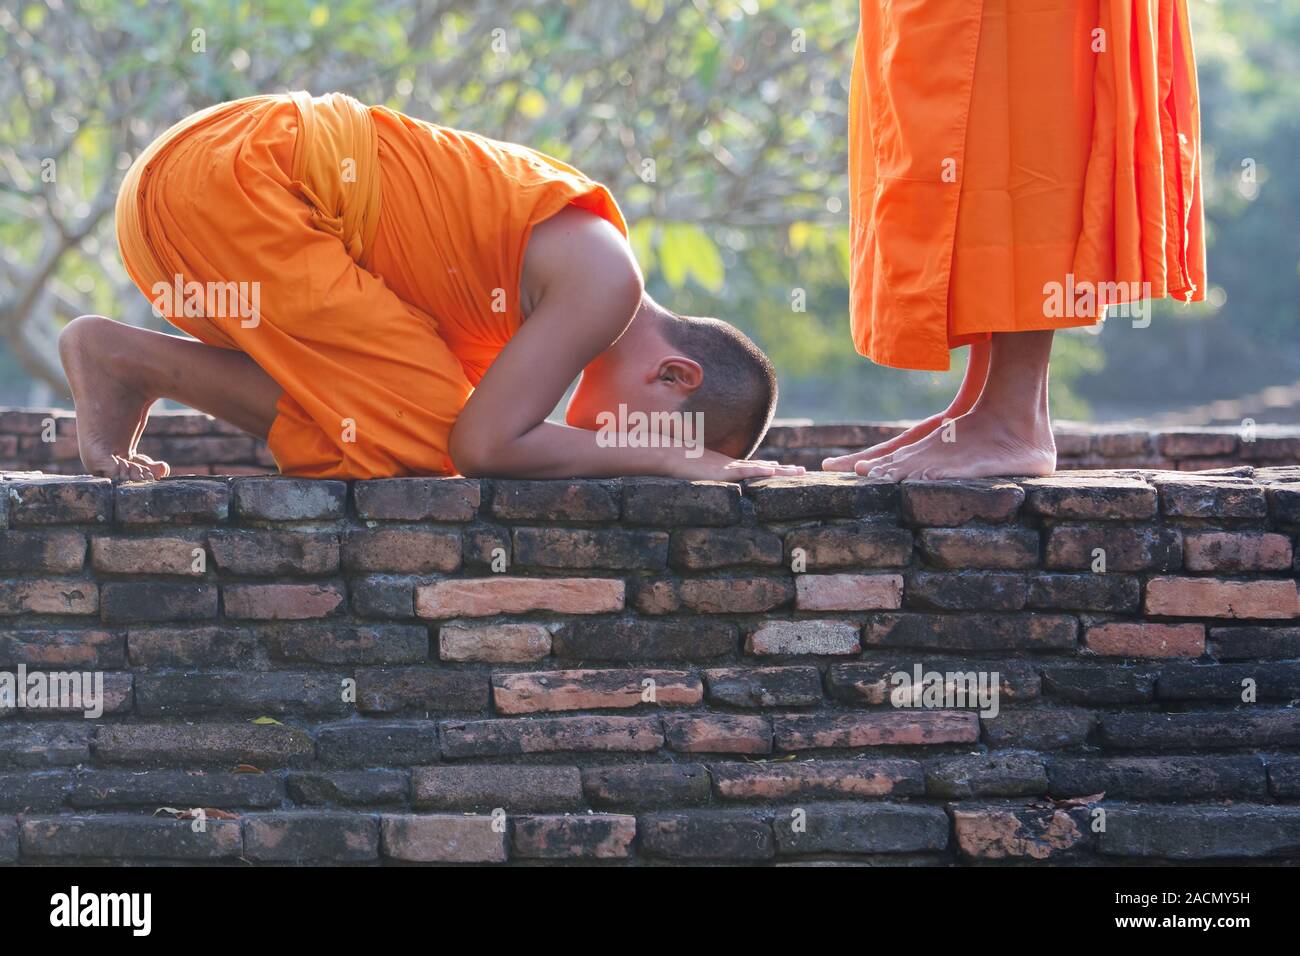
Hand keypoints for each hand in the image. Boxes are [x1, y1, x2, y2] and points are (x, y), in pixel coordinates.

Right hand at [663, 448, 805, 481]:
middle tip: (803, 470)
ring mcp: (728, 467)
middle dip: (783, 470)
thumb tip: (704, 477)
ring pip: (760, 468)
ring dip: (780, 470)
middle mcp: (731, 464)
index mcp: (726, 466)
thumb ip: (703, 473)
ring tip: (798, 471)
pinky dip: (759, 470)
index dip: (770, 468)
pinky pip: (744, 470)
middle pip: (763, 467)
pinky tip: (772, 470)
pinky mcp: (722, 471)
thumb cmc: (676, 462)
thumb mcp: (694, 471)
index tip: (785, 468)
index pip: (753, 467)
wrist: (666, 453)